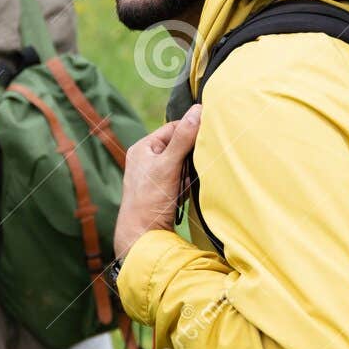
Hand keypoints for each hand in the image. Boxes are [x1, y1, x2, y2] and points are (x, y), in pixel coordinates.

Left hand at [114, 105, 201, 257]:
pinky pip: (181, 181)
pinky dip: (186, 186)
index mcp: (142, 148)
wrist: (142, 237)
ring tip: (183, 187)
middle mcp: (146, 159)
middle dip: (190, 158)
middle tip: (190, 171)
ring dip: (189, 175)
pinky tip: (182, 196)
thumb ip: (183, 138)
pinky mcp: (161, 191)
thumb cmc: (149, 201)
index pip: (173, 129)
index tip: (207, 138)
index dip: (190, 132)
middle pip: (179, 146)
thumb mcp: (168, 166)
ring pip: (182, 165)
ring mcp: (153, 176)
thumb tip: (198, 110)